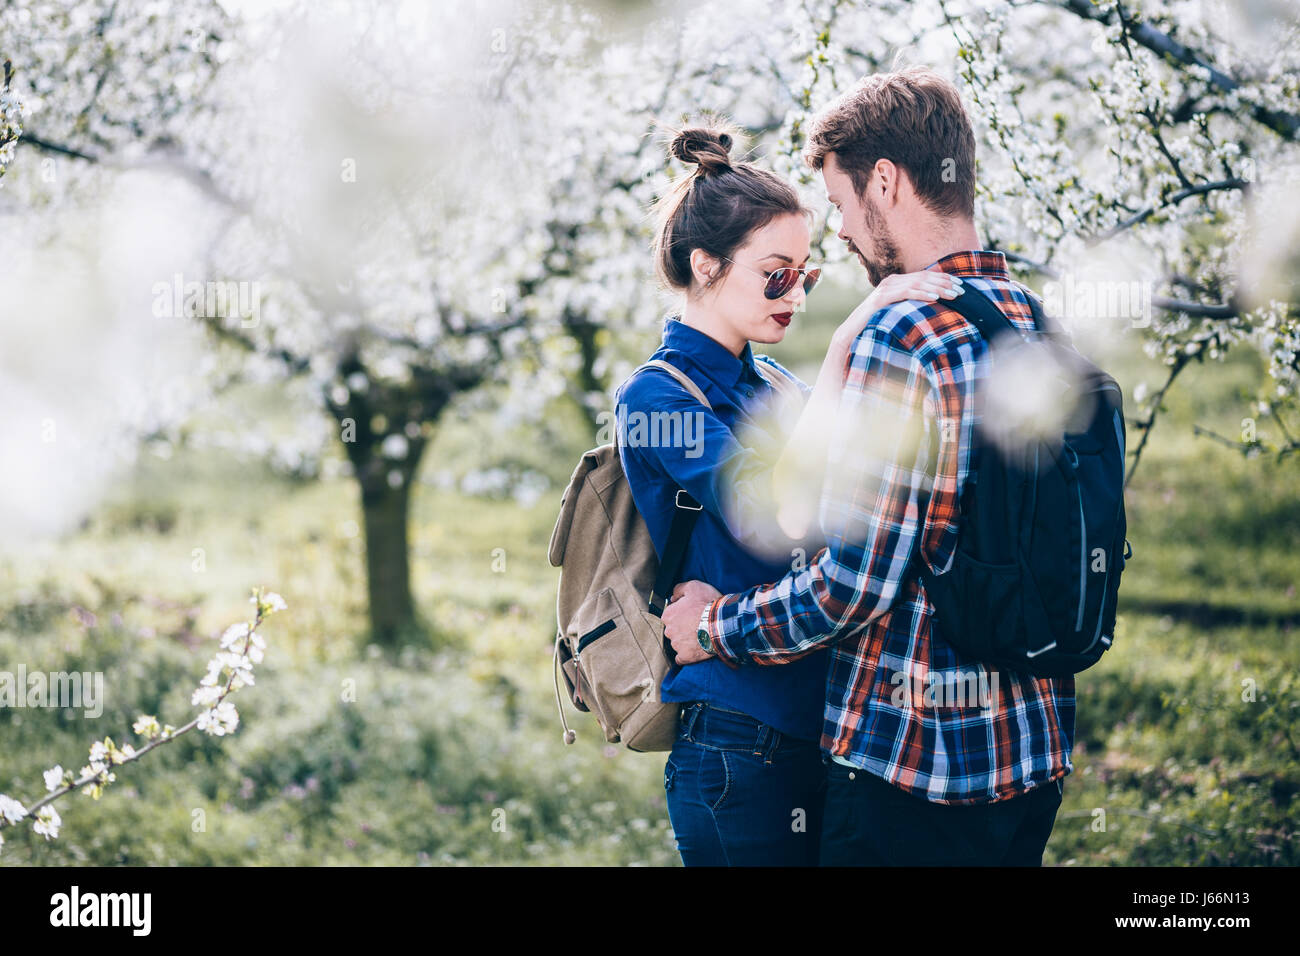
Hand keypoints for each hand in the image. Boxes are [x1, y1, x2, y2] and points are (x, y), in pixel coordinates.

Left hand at [661, 580, 722, 663]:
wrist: (721, 624)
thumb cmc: (708, 604)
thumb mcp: (694, 586)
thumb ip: (679, 589)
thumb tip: (673, 596)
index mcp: (668, 614)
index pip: (671, 614)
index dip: (681, 613)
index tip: (691, 613)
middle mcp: (669, 630)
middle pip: (673, 629)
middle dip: (683, 628)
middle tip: (697, 624)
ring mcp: (676, 645)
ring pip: (678, 643)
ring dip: (686, 641)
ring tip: (700, 636)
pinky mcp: (685, 656)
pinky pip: (681, 658)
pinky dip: (687, 655)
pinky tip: (695, 649)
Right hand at [832, 270, 963, 350]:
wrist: (853, 333)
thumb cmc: (876, 325)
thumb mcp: (896, 312)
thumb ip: (909, 305)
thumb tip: (932, 305)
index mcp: (896, 282)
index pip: (924, 276)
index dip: (943, 278)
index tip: (960, 284)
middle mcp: (891, 281)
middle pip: (923, 277)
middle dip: (945, 283)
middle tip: (962, 290)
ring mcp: (885, 288)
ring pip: (917, 284)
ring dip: (938, 289)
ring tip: (953, 295)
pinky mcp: (882, 298)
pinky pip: (906, 293)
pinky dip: (922, 294)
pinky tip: (935, 298)